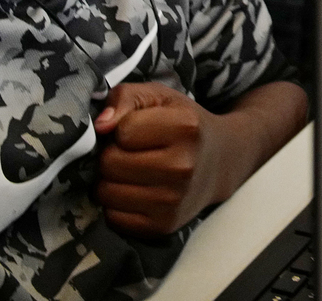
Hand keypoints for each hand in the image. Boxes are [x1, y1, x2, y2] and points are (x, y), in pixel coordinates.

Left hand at [93, 83, 234, 235]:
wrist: (220, 162)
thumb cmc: (183, 124)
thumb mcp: (160, 97)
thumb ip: (126, 97)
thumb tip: (101, 125)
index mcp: (185, 127)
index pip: (122, 131)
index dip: (122, 128)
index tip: (137, 129)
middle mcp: (183, 166)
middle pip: (109, 163)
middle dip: (112, 155)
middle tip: (131, 152)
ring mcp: (174, 201)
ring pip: (106, 192)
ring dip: (111, 181)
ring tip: (132, 171)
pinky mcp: (164, 226)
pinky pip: (113, 217)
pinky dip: (116, 204)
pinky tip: (136, 191)